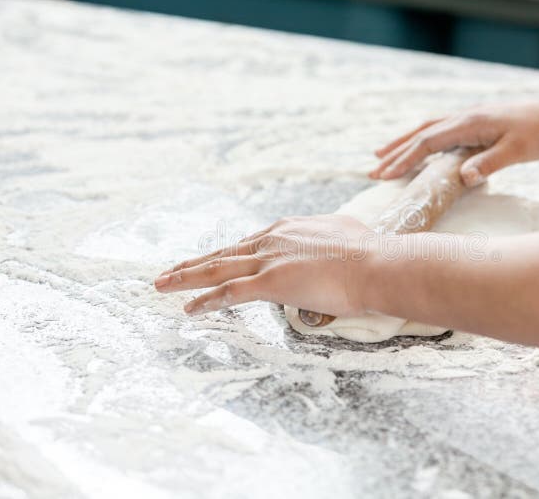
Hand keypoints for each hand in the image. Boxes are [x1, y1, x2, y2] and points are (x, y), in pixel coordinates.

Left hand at [154, 215, 374, 316]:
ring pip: (217, 268)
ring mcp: (270, 260)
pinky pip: (229, 293)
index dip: (225, 253)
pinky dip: (206, 301)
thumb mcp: (342, 234)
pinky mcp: (271, 282)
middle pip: (224, 252)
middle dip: (193, 263)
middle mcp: (273, 240)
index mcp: (288, 230)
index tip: (209, 259)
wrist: (376, 265)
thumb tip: (332, 244)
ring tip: (161, 284)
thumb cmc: (369, 254)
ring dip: (185, 277)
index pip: (248, 243)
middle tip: (169, 270)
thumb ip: (326, 239)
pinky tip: (188, 309)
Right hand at [369, 101, 538, 186]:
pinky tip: (420, 148)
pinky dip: (422, 140)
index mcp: (470, 123)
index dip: (403, 159)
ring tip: (382, 155)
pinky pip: (440, 130)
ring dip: (404, 143)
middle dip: (394, 152)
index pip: (427, 142)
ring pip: (427, 129)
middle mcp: (465, 117)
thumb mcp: (517, 152)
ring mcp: (470, 117)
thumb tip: (463, 178)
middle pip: (420, 133)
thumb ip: (489, 164)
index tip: (383, 176)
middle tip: (372, 170)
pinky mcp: (477, 122)